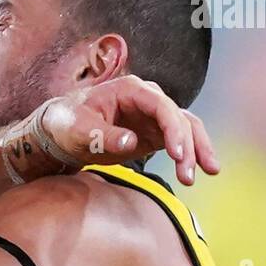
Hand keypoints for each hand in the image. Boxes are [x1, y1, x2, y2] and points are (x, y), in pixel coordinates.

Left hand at [35, 76, 217, 185]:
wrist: (61, 131)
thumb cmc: (67, 123)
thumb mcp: (79, 130)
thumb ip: (104, 135)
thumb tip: (131, 141)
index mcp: (130, 90)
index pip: (161, 106)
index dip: (173, 129)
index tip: (177, 154)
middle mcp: (147, 98)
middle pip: (178, 119)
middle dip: (188, 146)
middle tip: (188, 175)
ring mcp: (153, 115)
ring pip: (186, 128)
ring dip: (197, 150)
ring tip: (204, 174)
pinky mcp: (154, 132)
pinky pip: (180, 140)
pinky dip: (192, 153)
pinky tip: (202, 170)